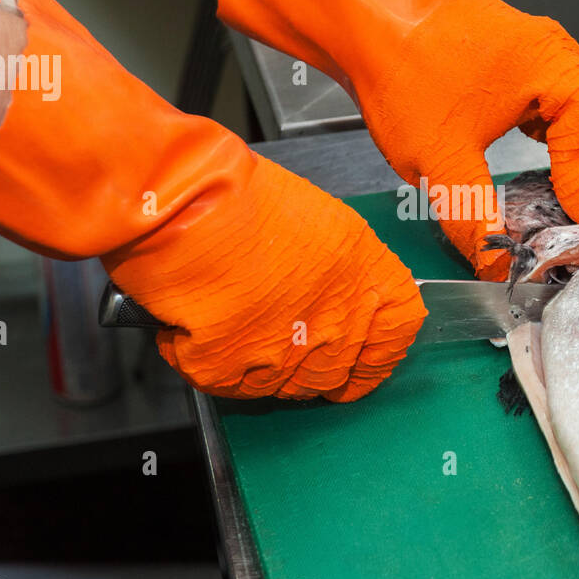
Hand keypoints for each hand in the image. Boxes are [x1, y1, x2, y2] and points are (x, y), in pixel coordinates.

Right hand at [108, 152, 426, 401]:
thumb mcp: (321, 220)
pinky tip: (193, 322)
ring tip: (232, 317)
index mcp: (365, 278)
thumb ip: (339, 269)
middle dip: (310, 360)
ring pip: (282, 385)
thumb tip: (331, 295)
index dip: (377, 350)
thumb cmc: (242, 192)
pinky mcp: (229, 371)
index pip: (395, 337)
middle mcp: (335, 323)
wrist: (183, 198)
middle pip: (336, 371)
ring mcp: (284, 355)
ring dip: (260, 361)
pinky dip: (204, 357)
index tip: (363, 352)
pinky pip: (226, 382)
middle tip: (279, 335)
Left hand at [217, 0, 578, 278]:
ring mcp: (543, 62)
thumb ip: (472, 214)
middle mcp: (559, 60)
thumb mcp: (436, 155)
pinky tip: (578, 177)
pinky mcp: (521, 70)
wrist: (367, 11)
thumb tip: (495, 262)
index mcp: (553, 69)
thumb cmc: (402, 60)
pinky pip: (569, 114)